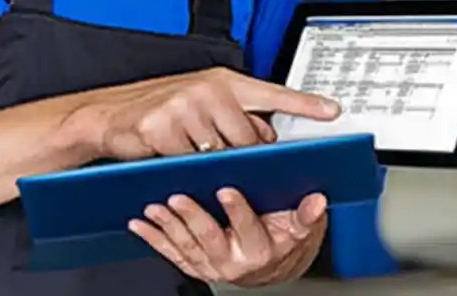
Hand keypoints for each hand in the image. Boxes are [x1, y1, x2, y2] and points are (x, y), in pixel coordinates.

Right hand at [78, 67, 340, 160]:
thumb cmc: (159, 109)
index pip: (273, 93)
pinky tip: (170, 155)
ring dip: (209, 162)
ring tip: (188, 150)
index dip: (305, 103)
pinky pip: (190, 162)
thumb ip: (235, 116)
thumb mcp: (201, 103)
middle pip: (249, 138)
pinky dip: (183, 166)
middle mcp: (208, 89)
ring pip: (221, 154)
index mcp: (223, 81)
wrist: (108, 115)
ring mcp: (185, 106)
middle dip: (240, 154)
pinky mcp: (164, 127)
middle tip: (217, 153)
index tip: (333, 110)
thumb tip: (267, 138)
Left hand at [128, 188, 328, 286]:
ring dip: (167, 225)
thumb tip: (317, 200)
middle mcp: (232, 261)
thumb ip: (306, 215)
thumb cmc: (280, 239)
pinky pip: (170, 253)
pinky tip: (139, 224)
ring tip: (154, 206)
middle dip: (192, 217)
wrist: (268, 267)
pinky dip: (152, 238)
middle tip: (178, 196)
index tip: (227, 190)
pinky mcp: (193, 264)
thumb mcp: (298, 228)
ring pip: (186, 245)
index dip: (237, 211)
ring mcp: (210, 264)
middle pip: (210, 238)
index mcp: (259, 249)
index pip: (248, 228)